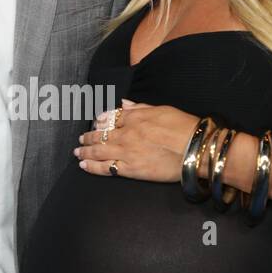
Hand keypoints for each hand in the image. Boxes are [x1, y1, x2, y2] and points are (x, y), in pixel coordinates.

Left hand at [74, 98, 198, 179]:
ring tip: (78, 151)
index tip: (95, 123)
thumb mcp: (163, 110)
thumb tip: (125, 103)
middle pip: (102, 134)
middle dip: (89, 136)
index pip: (112, 117)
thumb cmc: (184, 128)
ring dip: (85, 150)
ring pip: (98, 150)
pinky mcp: (129, 169)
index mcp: (136, 117)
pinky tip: (83, 164)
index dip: (102, 120)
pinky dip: (92, 166)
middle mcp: (127, 133)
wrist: (194, 148)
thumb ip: (141, 107)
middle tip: (81, 139)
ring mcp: (126, 152)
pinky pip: (105, 168)